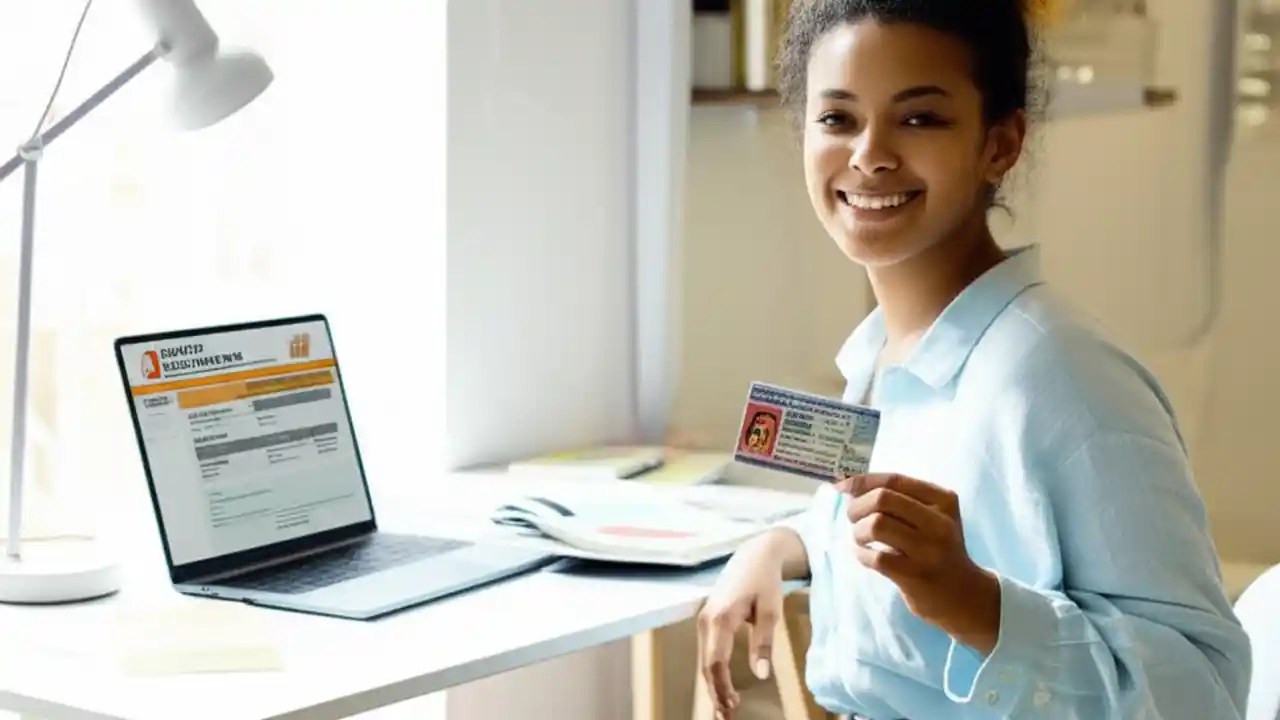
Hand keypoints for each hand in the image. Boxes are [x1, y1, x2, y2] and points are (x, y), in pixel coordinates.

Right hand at [697, 533, 785, 718]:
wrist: (754, 555)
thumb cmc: (765, 582)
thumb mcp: (771, 611)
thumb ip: (764, 643)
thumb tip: (761, 675)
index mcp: (721, 617)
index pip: (716, 661)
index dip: (723, 687)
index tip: (733, 706)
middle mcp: (706, 620)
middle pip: (706, 665)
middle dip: (715, 692)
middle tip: (727, 716)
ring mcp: (703, 620)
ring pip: (704, 660)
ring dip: (713, 685)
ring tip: (725, 709)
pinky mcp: (707, 620)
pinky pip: (706, 651)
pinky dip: (712, 671)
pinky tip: (721, 686)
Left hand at [839, 473, 1000, 654]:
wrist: (964, 595)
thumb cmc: (937, 549)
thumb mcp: (931, 518)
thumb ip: (900, 500)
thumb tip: (851, 484)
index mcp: (943, 500)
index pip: (894, 480)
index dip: (863, 481)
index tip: (842, 486)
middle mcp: (939, 522)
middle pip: (883, 498)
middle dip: (857, 506)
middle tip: (853, 517)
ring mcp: (929, 550)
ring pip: (877, 525)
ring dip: (859, 531)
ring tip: (861, 538)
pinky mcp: (916, 575)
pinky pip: (876, 557)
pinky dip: (862, 553)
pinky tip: (865, 554)